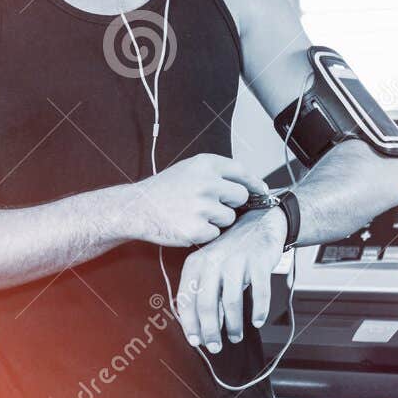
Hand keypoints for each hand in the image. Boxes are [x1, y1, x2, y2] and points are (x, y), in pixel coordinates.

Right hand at [127, 154, 265, 247]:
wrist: (137, 208)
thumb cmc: (163, 190)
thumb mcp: (188, 170)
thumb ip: (215, 173)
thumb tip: (248, 184)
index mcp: (205, 165)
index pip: (241, 171)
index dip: (253, 182)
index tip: (260, 190)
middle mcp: (206, 183)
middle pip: (240, 197)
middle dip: (232, 204)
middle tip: (213, 205)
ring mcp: (202, 206)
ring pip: (229, 217)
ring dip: (217, 220)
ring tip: (194, 214)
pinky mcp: (197, 228)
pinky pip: (215, 233)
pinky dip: (204, 233)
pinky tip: (188, 224)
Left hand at [175, 207, 285, 350]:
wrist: (260, 222)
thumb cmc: (232, 251)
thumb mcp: (212, 268)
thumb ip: (207, 295)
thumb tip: (205, 328)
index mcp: (196, 263)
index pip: (186, 299)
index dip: (190, 323)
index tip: (195, 341)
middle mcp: (213, 261)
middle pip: (206, 304)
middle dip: (210, 331)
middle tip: (215, 347)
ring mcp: (236, 261)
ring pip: (231, 302)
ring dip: (233, 325)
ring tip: (236, 337)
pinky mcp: (258, 261)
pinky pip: (259, 292)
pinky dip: (259, 310)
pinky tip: (257, 320)